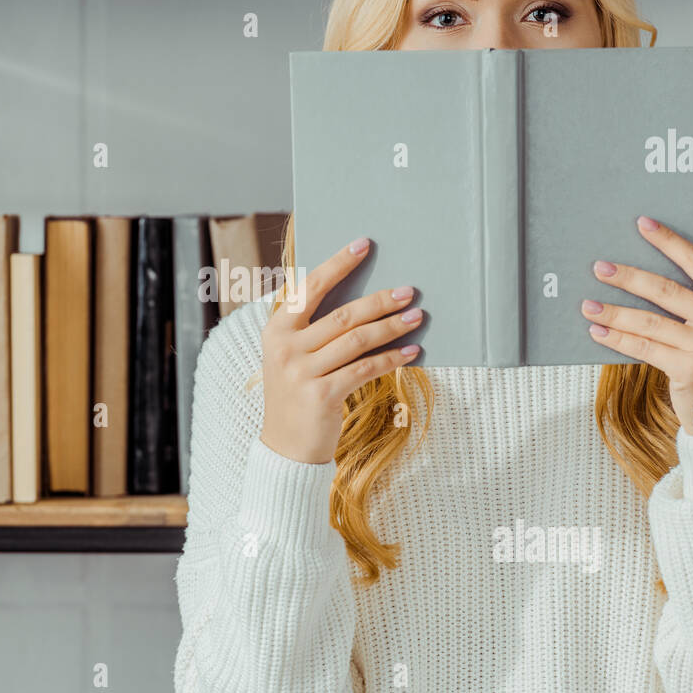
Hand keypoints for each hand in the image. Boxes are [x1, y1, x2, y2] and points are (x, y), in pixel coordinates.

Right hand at [260, 237, 422, 462]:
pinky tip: (412, 352)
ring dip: (391, 327)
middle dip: (379, 301)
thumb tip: (363, 300)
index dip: (339, 264)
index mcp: (276, 329)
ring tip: (417, 317)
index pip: (310, 287)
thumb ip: (314, 328)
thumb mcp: (293, 356)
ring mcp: (301, 372)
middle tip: (408, 290)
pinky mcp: (322, 394)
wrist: (285, 447)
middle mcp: (285, 347)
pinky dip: (392, 359)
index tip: (364, 245)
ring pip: (357, 340)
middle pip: (342, 315)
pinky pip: (365, 368)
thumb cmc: (296, 395)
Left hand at [582, 215, 692, 436]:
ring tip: (588, 303)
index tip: (642, 223)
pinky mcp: (689, 368)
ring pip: (648, 321)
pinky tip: (596, 330)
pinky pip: (642, 346)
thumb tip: (642, 274)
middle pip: (666, 290)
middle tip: (600, 267)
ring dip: (613, 311)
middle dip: (628, 277)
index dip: (668, 241)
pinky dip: (616, 338)